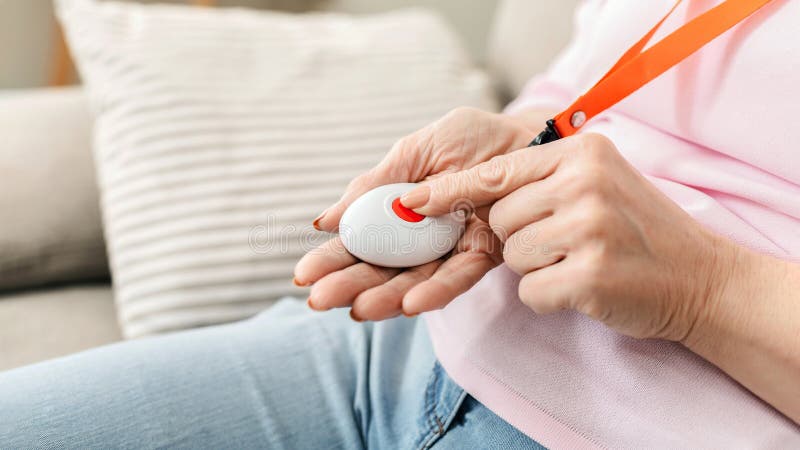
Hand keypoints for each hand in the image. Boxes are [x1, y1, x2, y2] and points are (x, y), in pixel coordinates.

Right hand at [293, 107, 539, 319]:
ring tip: (358, 309)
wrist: (528, 135)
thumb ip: (375, 186)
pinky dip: (435, 293)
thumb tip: (326, 221)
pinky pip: (458, 278)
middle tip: (320, 300)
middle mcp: (421, 236)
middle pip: (380, 268)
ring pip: (413, 281)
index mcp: (398, 211)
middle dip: (349, 284)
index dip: (332, 259)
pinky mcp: (484, 255)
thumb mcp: (415, 152)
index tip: (303, 276)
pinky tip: (410, 304)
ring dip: (385, 296)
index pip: (358, 241)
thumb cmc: (471, 139)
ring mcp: (450, 249)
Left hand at [400, 133, 737, 340]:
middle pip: (499, 220)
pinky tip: (587, 287)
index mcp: (580, 153)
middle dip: (519, 238)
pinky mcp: (590, 275)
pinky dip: (550, 297)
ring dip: (536, 268)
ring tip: (581, 261)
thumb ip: (542, 179)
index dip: (450, 190)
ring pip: (511, 257)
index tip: (410, 201)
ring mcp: (589, 228)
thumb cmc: (639, 232)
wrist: (701, 277)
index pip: (496, 172)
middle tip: (566, 242)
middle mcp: (584, 182)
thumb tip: (464, 193)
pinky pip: (530, 292)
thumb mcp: (597, 182)